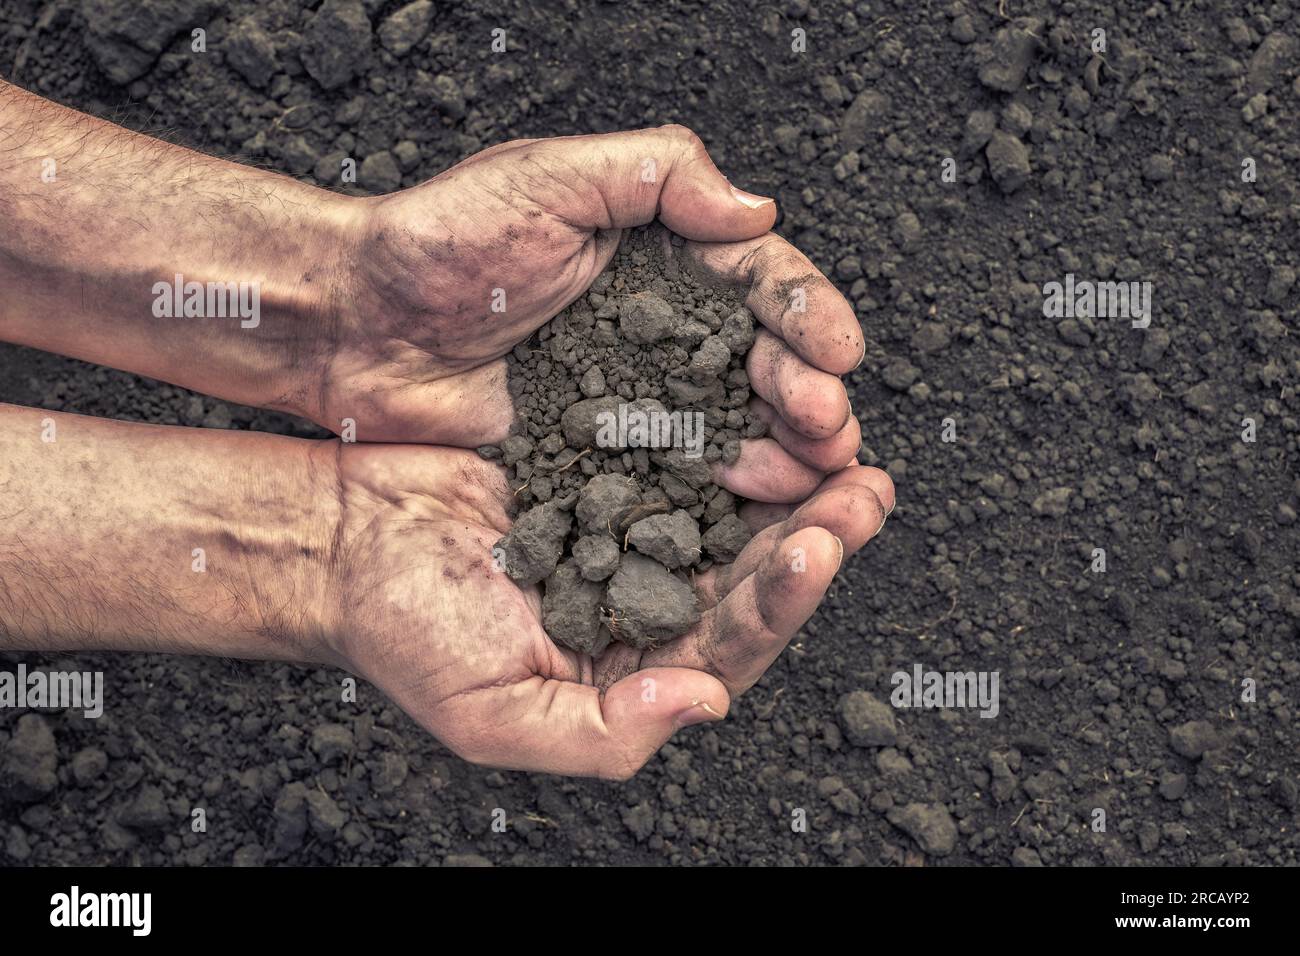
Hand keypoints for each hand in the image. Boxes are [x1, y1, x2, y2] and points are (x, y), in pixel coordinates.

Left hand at [319, 126, 865, 502]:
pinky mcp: (603, 454)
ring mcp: (635, 395)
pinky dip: (721, 487)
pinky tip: (752, 500)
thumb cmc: (437, 245)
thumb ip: (654, 175)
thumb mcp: (544, 179)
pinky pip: (675, 471)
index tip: (838, 351)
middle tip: (831, 427)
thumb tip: (757, 211)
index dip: (806, 314)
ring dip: (782, 446)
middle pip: (760, 360)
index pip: (758, 282)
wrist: (355, 331)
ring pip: (732, 421)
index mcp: (661, 256)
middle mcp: (661, 327)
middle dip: (808, 392)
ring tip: (815, 473)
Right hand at [323, 441, 892, 778]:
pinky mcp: (610, 459)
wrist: (340, 538)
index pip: (731, 641)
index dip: (782, 598)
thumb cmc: (405, 633)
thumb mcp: (495, 715)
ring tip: (839, 439)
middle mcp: (647, 596)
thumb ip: (601, 735)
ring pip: (733, 504)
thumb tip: (703, 703)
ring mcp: (632, 523)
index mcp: (633, 666)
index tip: (819, 548)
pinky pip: (683, 442)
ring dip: (791, 476)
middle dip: (817, 531)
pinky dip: (725, 422)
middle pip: (752, 569)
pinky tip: (759, 397)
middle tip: (865, 489)